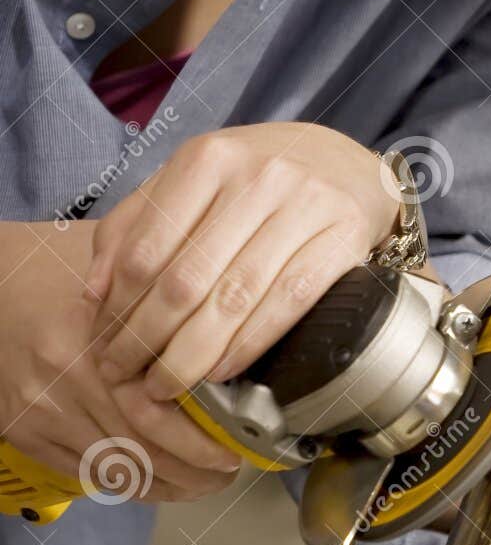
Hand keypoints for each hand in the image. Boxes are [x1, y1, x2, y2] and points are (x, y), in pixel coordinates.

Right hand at [0, 223, 242, 501]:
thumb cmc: (59, 269)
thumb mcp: (115, 267)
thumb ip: (163, 294)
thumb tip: (230, 330)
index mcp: (90, 338)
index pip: (156, 408)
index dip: (203, 436)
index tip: (238, 441)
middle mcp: (62, 381)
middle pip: (142, 448)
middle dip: (195, 470)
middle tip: (231, 469)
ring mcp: (40, 412)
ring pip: (117, 471)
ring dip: (169, 486)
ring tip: (206, 482)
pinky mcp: (23, 433)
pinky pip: (87, 474)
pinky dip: (131, 485)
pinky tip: (163, 482)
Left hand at [89, 123, 402, 399]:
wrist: (344, 164)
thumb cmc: (252, 181)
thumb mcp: (189, 183)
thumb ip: (133, 227)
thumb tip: (93, 295)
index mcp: (208, 157)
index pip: (146, 249)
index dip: (118, 308)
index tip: (103, 345)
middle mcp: (258, 175)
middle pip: (186, 280)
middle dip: (146, 340)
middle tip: (126, 376)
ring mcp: (306, 204)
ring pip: (234, 298)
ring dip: (192, 355)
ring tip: (166, 386)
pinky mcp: (344, 234)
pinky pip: (288, 301)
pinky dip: (249, 344)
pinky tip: (221, 371)